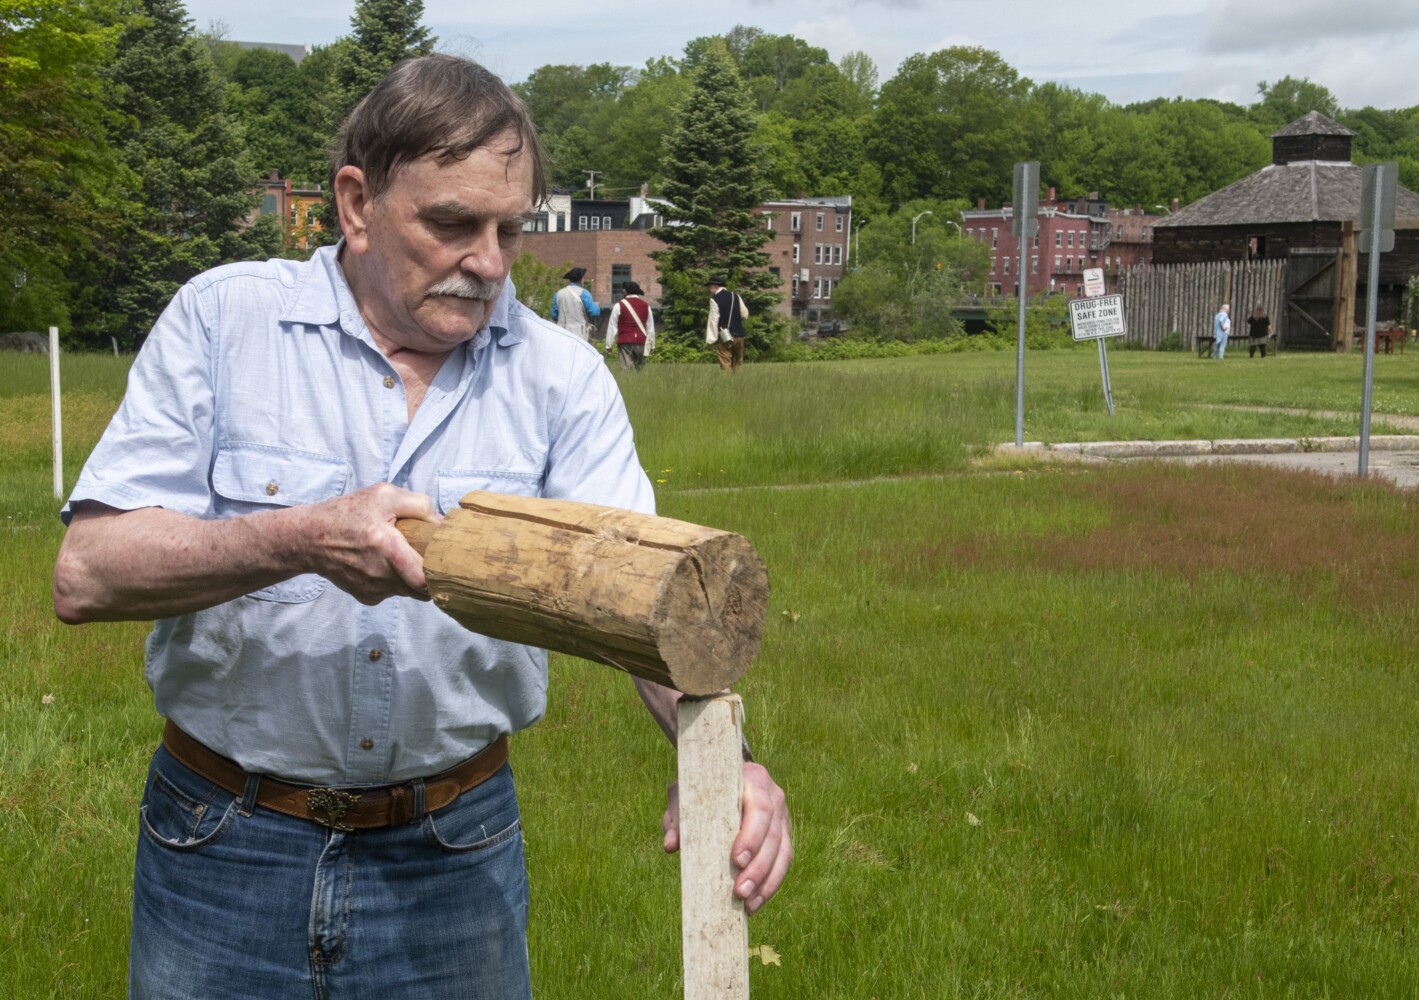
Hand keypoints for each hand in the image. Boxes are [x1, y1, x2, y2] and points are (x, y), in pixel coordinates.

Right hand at [298, 483, 438, 604]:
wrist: (309, 539)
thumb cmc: (348, 513)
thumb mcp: (384, 496)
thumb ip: (419, 505)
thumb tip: (443, 524)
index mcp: (386, 545)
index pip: (423, 578)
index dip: (440, 573)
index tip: (444, 561)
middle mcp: (380, 573)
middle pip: (423, 587)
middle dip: (429, 574)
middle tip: (425, 555)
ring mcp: (373, 589)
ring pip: (409, 591)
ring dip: (411, 577)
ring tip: (400, 555)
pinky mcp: (367, 597)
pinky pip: (393, 593)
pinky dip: (394, 581)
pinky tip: (382, 564)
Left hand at [662, 762, 791, 914]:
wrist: (721, 778)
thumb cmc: (701, 789)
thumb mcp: (686, 794)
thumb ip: (678, 816)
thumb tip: (671, 846)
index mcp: (754, 779)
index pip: (759, 808)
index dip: (752, 836)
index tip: (737, 860)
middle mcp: (774, 796)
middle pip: (773, 835)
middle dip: (758, 867)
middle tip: (739, 892)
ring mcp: (782, 817)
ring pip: (783, 853)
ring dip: (766, 882)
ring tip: (747, 904)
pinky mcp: (784, 836)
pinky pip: (783, 863)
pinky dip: (770, 885)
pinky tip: (754, 903)